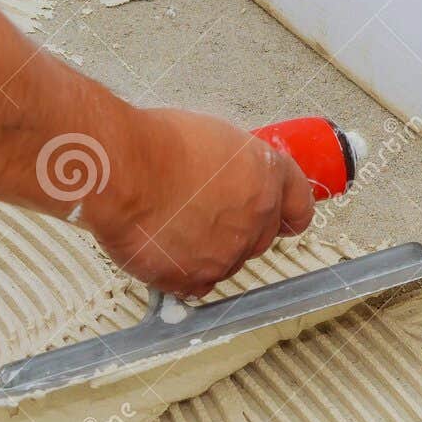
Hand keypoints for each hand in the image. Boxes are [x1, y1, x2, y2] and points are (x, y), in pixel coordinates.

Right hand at [86, 108, 315, 298]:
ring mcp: (227, 253)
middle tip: (202, 214)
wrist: (122, 170)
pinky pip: (195, 283)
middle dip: (236, 229)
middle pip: (260, 237)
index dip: (289, 212)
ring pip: (226, 262)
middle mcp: (256, 219)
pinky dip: (181, 273)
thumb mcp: (211, 138)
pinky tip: (163, 251)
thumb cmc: (155, 145)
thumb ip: (233, 167)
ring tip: (171, 226)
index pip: (299, 205)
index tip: (284, 218)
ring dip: (205, 251)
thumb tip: (225, 180)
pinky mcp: (195, 277)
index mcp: (266, 178)